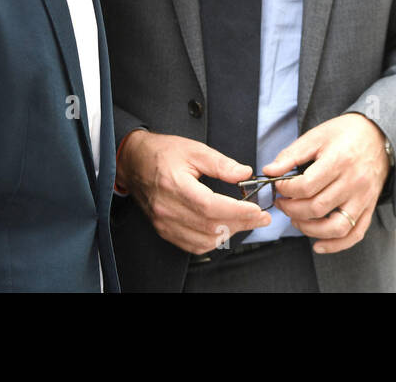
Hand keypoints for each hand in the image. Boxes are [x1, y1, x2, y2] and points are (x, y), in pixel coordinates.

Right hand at [117, 131, 270, 254]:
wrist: (134, 162)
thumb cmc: (162, 153)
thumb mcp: (194, 149)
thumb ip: (221, 163)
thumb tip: (244, 172)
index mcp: (174, 185)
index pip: (211, 206)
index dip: (237, 211)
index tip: (257, 210)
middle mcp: (167, 209)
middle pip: (210, 226)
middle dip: (241, 223)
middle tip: (261, 217)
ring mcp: (164, 223)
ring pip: (203, 240)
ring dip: (228, 234)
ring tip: (245, 221)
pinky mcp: (164, 230)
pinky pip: (192, 245)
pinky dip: (212, 241)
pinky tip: (224, 229)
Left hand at [263, 113, 389, 253]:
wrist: (379, 135)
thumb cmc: (345, 133)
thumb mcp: (316, 136)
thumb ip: (291, 155)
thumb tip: (269, 171)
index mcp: (339, 161)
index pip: (306, 186)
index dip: (286, 190)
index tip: (279, 186)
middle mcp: (353, 182)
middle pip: (317, 208)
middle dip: (292, 210)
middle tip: (282, 203)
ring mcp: (363, 198)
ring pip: (335, 227)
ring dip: (309, 229)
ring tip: (295, 220)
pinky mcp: (369, 207)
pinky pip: (355, 234)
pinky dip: (336, 245)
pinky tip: (318, 244)